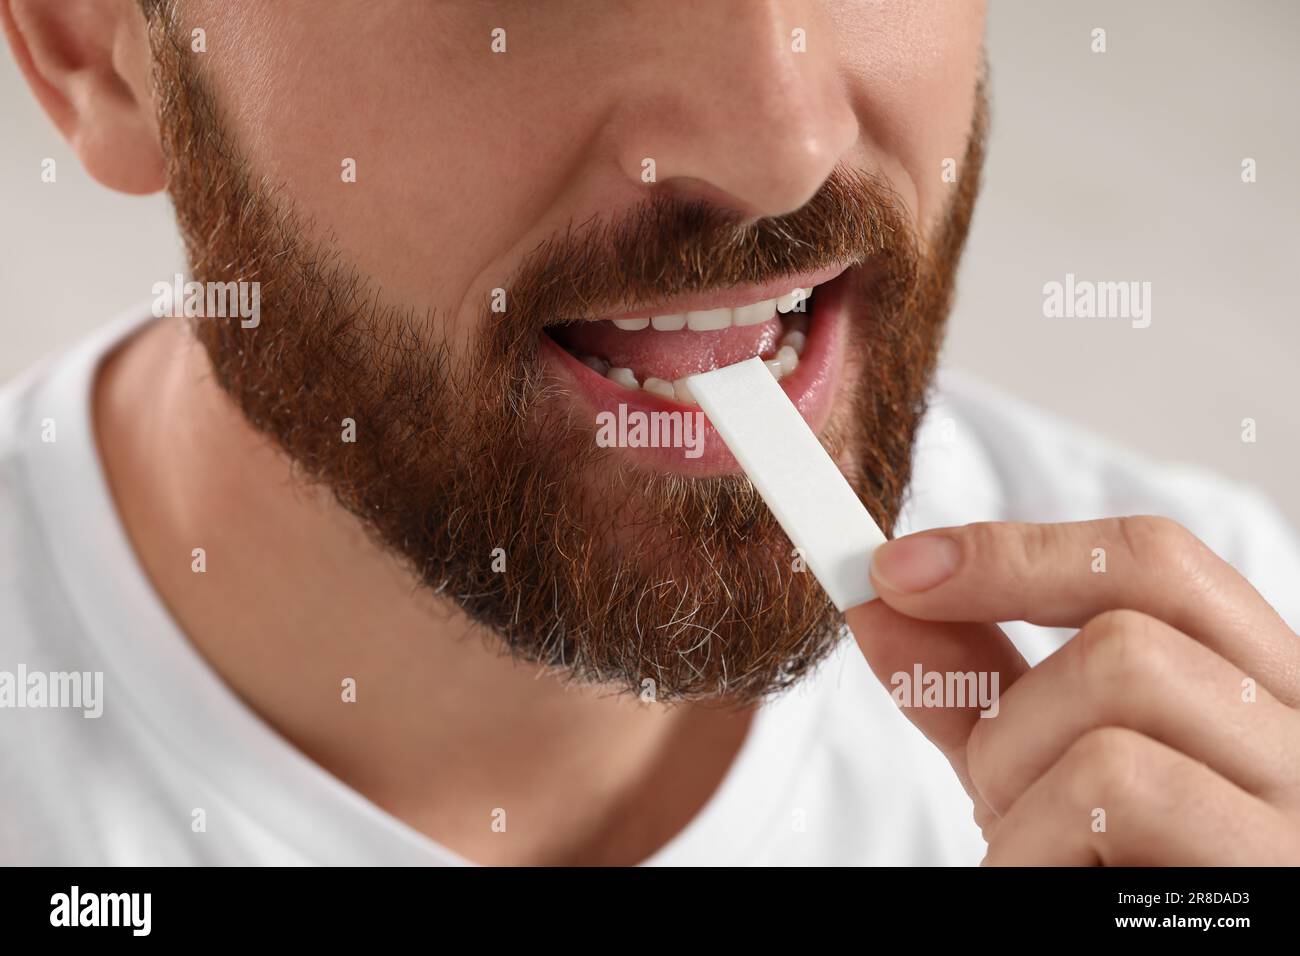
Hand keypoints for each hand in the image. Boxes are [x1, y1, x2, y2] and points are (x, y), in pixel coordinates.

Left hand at [845, 516, 1299, 863]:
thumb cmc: (1111, 865)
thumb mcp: (1035, 761)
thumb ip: (975, 683)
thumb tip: (883, 601)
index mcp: (1258, 682)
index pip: (1154, 560)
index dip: (1015, 553)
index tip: (894, 570)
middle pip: (1126, 638)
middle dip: (1011, 710)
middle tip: (992, 787)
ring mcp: (1296, 818)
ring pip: (1111, 721)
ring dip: (1016, 786)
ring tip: (1031, 849)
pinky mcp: (1269, 882)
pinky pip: (1112, 801)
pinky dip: (1031, 848)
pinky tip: (1049, 882)